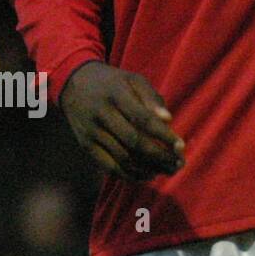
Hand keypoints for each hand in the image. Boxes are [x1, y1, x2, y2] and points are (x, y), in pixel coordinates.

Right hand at [60, 61, 183, 181]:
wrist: (73, 84)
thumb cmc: (113, 83)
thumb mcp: (133, 80)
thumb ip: (151, 98)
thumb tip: (167, 120)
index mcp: (117, 95)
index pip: (143, 119)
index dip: (163, 135)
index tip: (181, 146)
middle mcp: (102, 114)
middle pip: (133, 141)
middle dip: (159, 156)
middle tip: (179, 164)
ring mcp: (92, 132)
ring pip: (122, 157)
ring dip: (148, 168)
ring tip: (168, 171)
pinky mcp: (85, 145)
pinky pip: (108, 166)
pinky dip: (129, 175)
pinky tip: (147, 175)